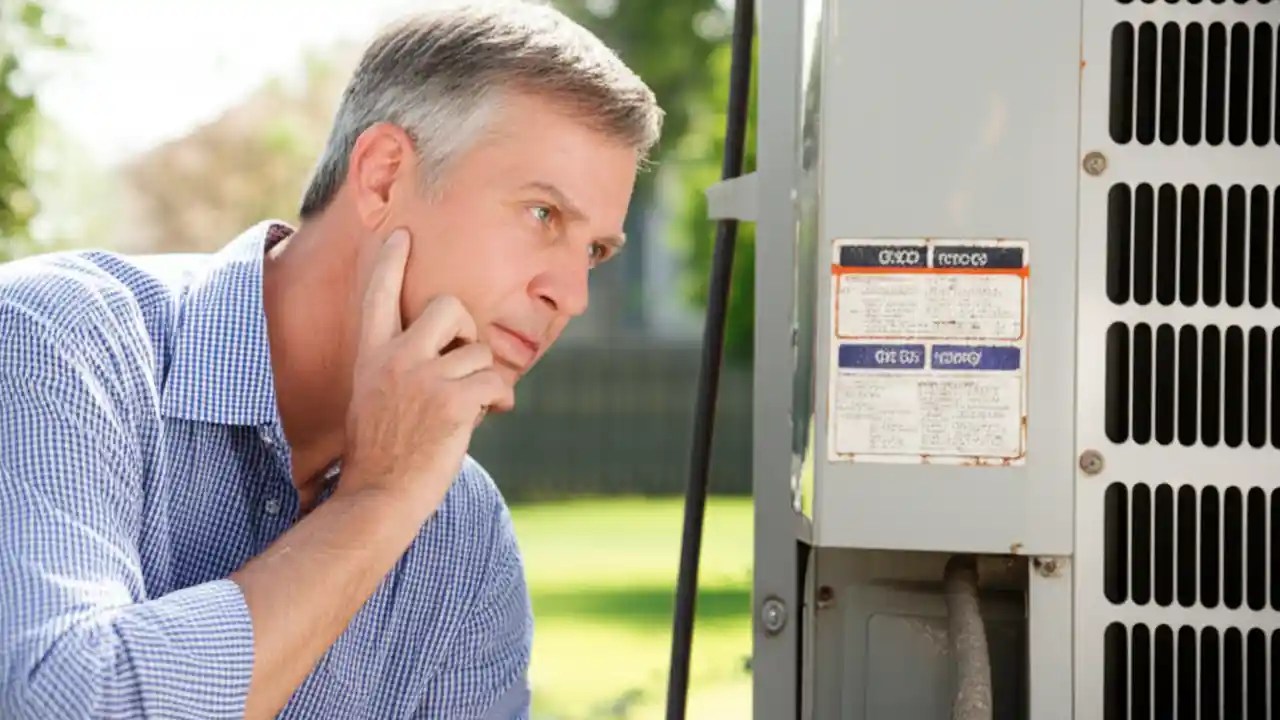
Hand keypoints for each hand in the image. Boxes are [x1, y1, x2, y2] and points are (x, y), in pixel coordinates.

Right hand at [339, 228, 513, 511]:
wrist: (377, 497)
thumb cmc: (381, 454)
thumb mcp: (374, 397)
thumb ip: (401, 367)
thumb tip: (453, 352)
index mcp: (372, 355)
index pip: (379, 295)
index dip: (392, 262)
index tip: (401, 234)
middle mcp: (395, 358)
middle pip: (449, 307)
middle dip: (469, 329)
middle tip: (465, 360)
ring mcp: (423, 377)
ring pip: (480, 351)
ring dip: (485, 378)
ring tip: (473, 406)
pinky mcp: (453, 401)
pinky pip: (497, 380)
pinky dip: (501, 398)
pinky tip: (490, 415)